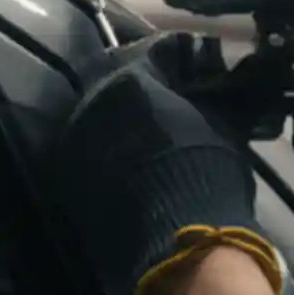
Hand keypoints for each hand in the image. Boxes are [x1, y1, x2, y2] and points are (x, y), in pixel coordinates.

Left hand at [52, 33, 282, 294]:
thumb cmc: (207, 172)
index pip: (155, 53)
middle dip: (143, 91)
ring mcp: (75, 145)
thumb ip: (210, 94)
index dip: (180, 62)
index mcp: (128, 80)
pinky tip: (136, 168)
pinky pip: (93, 155)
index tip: (196, 73)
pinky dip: (111, 155)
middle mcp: (91, 105)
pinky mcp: (69, 183)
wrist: (180, 241)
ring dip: (123, 124)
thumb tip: (223, 82)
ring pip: (100, 120)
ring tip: (152, 139)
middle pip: (119, 84)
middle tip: (172, 103)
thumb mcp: (222, 120)